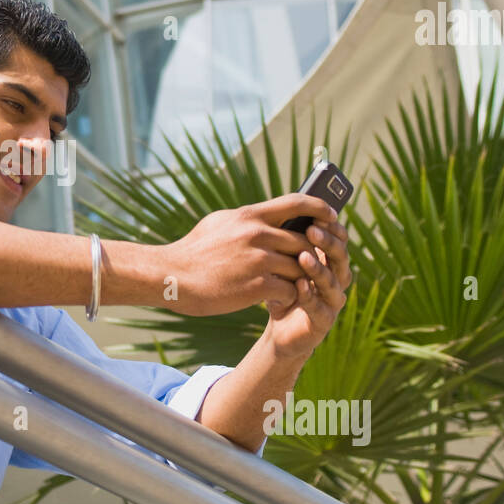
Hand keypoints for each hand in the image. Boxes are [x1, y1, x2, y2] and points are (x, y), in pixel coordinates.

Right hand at [165, 195, 345, 316]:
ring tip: (298, 284)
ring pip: (301, 267)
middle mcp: (258, 234)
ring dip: (302, 277)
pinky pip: (291, 290)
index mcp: (249, 215)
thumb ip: (246, 220)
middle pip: (306, 241)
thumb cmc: (192, 252)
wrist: (171, 277)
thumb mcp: (219, 224)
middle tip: (317, 263)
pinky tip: (280, 299)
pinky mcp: (257, 286)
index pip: (297, 203)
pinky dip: (290, 296)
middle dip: (315, 254)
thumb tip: (266, 217)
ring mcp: (259, 260)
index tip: (332, 215)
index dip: (320, 208)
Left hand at [263, 220, 351, 360]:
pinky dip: (310, 295)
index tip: (318, 214)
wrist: (280, 328)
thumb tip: (279, 214)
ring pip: (332, 282)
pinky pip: (320, 307)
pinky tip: (300, 286)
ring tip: (303, 257)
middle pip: (340, 257)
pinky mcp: (323, 322)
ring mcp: (332, 301)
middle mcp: (337, 279)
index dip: (331, 227)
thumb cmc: (282, 289)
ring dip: (318, 269)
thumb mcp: (282, 263)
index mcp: (330, 261)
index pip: (339, 239)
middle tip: (312, 230)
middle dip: (328, 243)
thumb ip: (286, 244)